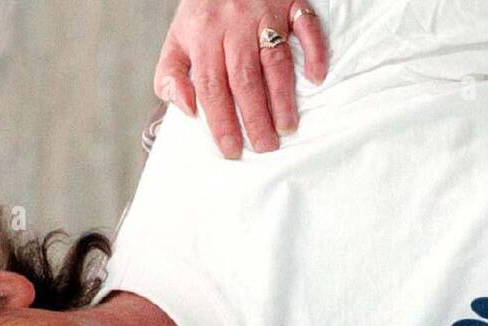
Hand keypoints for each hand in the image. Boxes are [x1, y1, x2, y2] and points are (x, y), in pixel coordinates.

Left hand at [154, 0, 327, 158]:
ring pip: (275, 59)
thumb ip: (171, 75)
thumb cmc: (205, 12)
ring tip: (287, 127)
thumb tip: (186, 109)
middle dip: (255, 117)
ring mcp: (264, 12)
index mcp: (203, 35)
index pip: (211, 86)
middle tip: (265, 147)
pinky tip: (317, 77)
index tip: (231, 149)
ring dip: (282, 96)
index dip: (221, 120)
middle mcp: (233, 25)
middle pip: (244, 78)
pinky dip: (314, 51)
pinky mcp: (289, 0)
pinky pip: (305, 26)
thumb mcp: (177, 38)